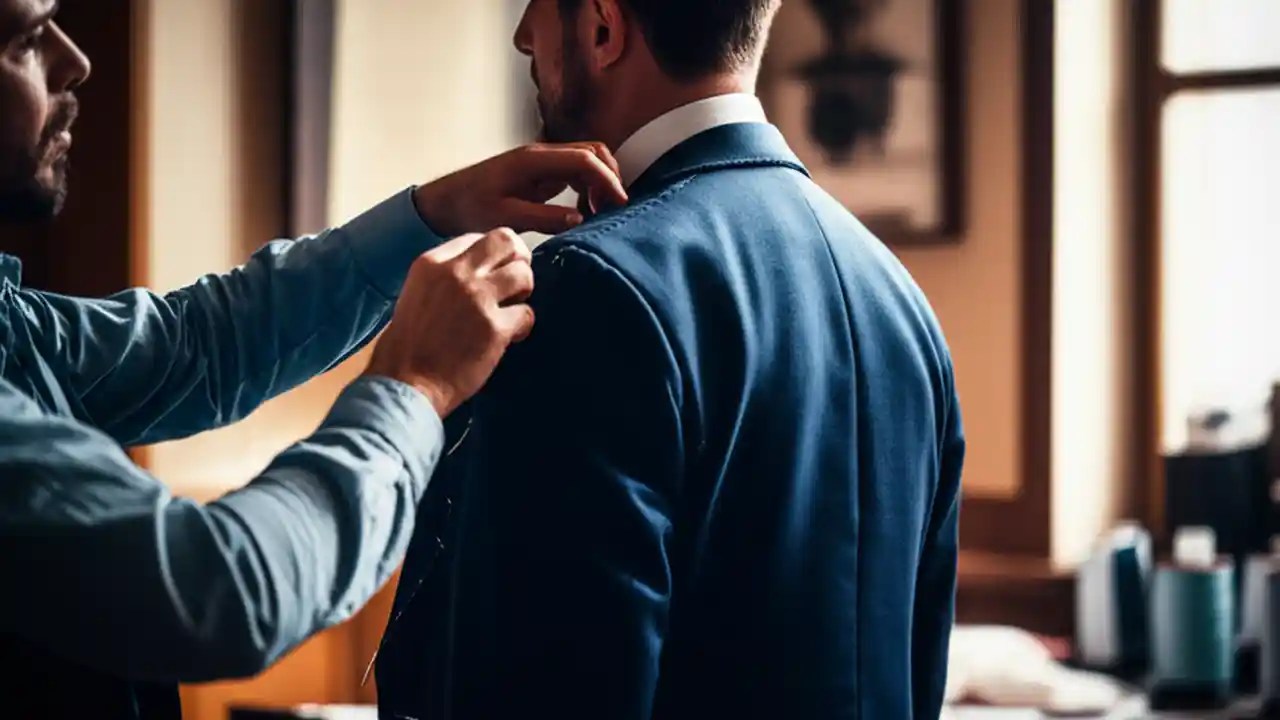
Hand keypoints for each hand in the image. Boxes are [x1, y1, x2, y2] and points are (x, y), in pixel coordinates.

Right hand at [365, 229, 535, 417]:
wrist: (406, 382)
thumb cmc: (409, 344)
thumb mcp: (418, 292)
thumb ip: (446, 276)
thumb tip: (480, 268)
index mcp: (432, 262)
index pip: (478, 238)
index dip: (494, 255)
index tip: (495, 273)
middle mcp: (456, 273)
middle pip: (506, 241)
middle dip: (518, 258)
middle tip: (516, 282)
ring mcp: (477, 298)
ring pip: (523, 274)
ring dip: (524, 291)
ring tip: (512, 309)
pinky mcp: (495, 327)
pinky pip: (528, 313)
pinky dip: (523, 326)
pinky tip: (511, 337)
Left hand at [414, 142, 628, 236]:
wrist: (442, 203)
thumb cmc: (468, 208)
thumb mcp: (504, 217)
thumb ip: (543, 217)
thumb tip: (579, 218)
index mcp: (533, 160)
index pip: (585, 159)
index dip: (607, 179)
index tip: (619, 203)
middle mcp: (541, 155)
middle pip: (592, 153)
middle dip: (609, 177)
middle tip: (613, 209)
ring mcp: (541, 163)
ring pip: (586, 162)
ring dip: (600, 184)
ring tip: (600, 214)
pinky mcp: (539, 174)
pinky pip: (574, 174)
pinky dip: (588, 189)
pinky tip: (584, 212)